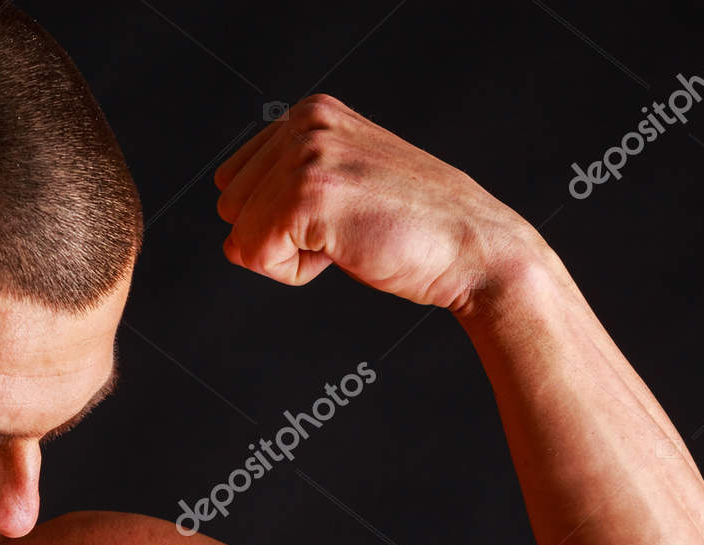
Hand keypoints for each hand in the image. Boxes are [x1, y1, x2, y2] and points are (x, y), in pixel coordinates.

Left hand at [213, 94, 541, 311]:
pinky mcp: (308, 196)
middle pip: (231, 207)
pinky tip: (345, 251)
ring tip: (347, 238)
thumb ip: (288, 183)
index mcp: (311, 113)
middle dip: (279, 236)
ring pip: (241, 233)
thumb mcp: (344, 181)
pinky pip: (256, 256)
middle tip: (345, 230)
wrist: (473, 250)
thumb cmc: (416, 227)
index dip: (279, 219)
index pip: (236, 182)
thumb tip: (229, 227)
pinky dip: (295, 272)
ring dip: (289, 255)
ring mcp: (307, 156)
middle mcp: (306, 123)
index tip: (338, 216)